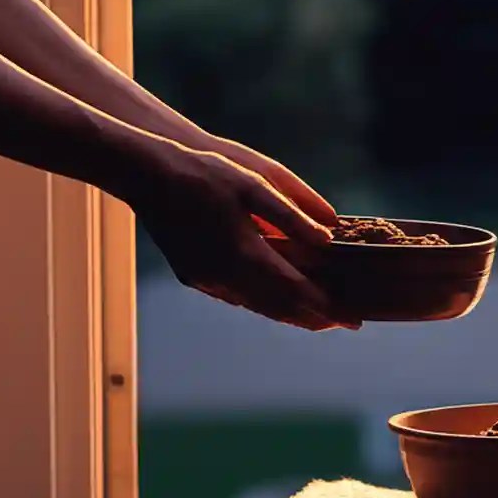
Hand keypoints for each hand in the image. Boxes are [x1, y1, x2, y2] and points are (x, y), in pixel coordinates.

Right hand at [126, 142, 358, 331]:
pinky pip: (236, 298)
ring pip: (256, 307)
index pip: (295, 291)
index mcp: (243, 252)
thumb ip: (292, 215)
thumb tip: (328, 239)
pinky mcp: (192, 276)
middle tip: (344, 324)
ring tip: (317, 317)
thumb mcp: (254, 184)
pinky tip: (276, 300)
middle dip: (314, 319)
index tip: (353, 318)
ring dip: (289, 314)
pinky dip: (262, 303)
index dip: (327, 307)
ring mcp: (205, 278)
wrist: (144, 175)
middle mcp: (224, 274)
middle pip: (278, 308)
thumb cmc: (203, 173)